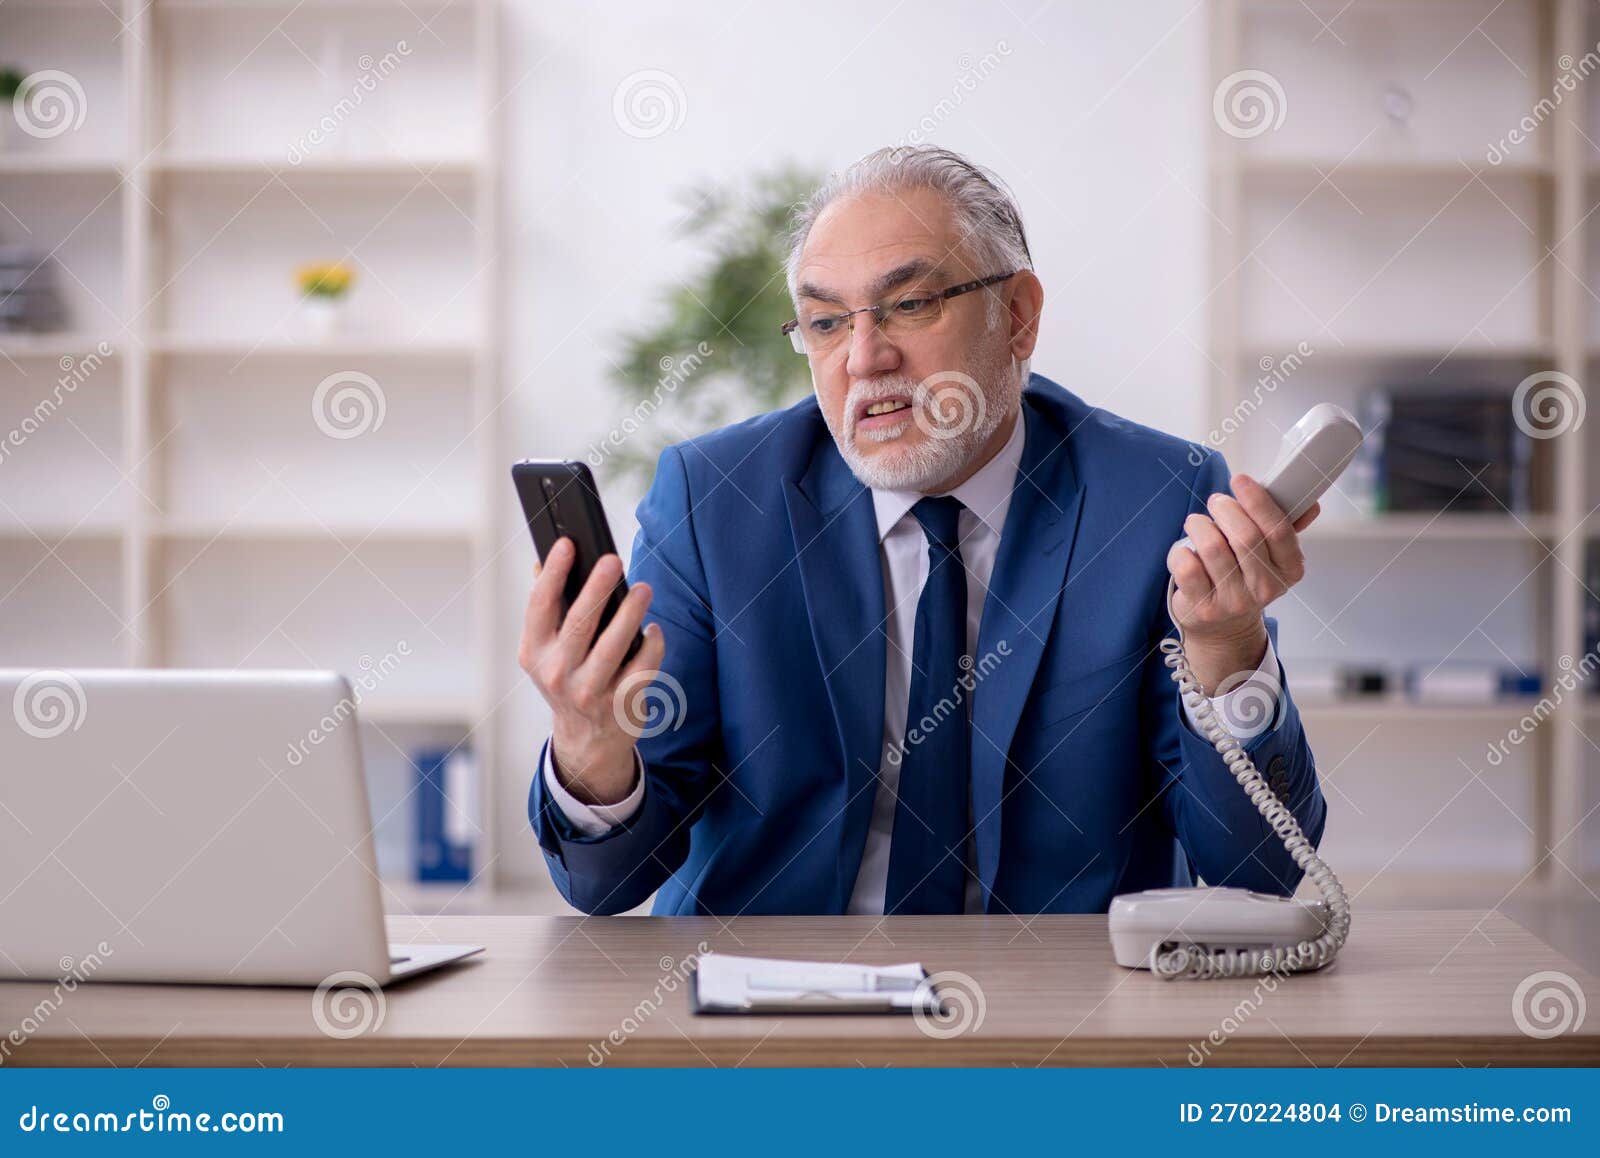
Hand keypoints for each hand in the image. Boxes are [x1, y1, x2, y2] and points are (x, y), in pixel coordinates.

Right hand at [519, 538, 666, 804]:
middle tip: (613, 559)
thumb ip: (546, 610)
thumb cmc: (568, 678)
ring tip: (644, 589)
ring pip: (613, 645)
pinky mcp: (620, 704)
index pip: (540, 606)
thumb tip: (542, 561)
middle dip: (597, 588)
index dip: (552, 573)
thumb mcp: (546, 651)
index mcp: (534, 652)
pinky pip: (641, 667)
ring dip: (630, 613)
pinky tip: (653, 629)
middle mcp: (557, 673)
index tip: (567, 544)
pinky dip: (651, 645)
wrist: (587, 740)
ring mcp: (589, 692)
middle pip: (579, 623)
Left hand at [1165, 474, 1318, 693]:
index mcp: (1289, 570)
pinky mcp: (1202, 606)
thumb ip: (1287, 526)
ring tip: (1198, 524)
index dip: (1258, 501)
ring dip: (1200, 525)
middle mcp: (1265, 588)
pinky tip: (1186, 550)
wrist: (1223, 627)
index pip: (1279, 530)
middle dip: (1226, 509)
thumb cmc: (1245, 578)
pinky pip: (1186, 565)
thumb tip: (1310, 504)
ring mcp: (1233, 600)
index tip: (1241, 480)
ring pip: (1212, 547)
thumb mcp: (1270, 555)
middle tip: (1216, 502)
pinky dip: (1180, 549)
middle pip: (1245, 536)